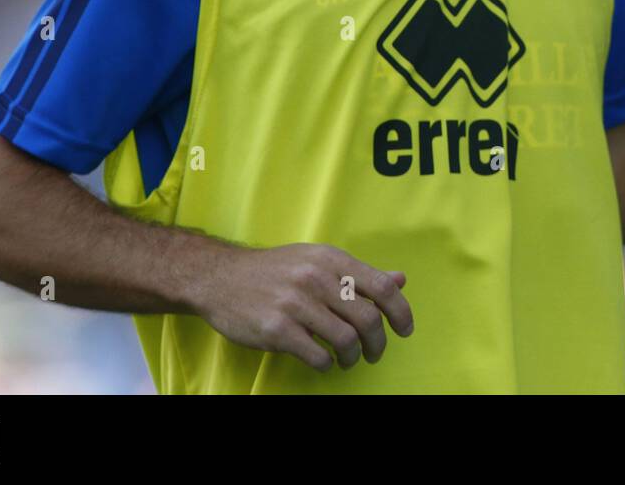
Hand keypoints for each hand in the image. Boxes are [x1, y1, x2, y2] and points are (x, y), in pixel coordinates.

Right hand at [196, 241, 413, 370]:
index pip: (382, 287)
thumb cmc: (275, 270)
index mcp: (331, 259)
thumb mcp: (318, 260)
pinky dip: (326, 364)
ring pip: (346, 340)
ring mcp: (296, 303)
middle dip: (378, 344)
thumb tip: (400, 280)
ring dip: (353, 357)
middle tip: (374, 353)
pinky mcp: (277, 329)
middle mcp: (317, 278)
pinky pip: (317, 355)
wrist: (220, 277)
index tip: (405, 330)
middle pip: (368, 319)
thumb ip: (358, 274)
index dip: (401, 312)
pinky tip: (322, 360)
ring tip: (346, 359)